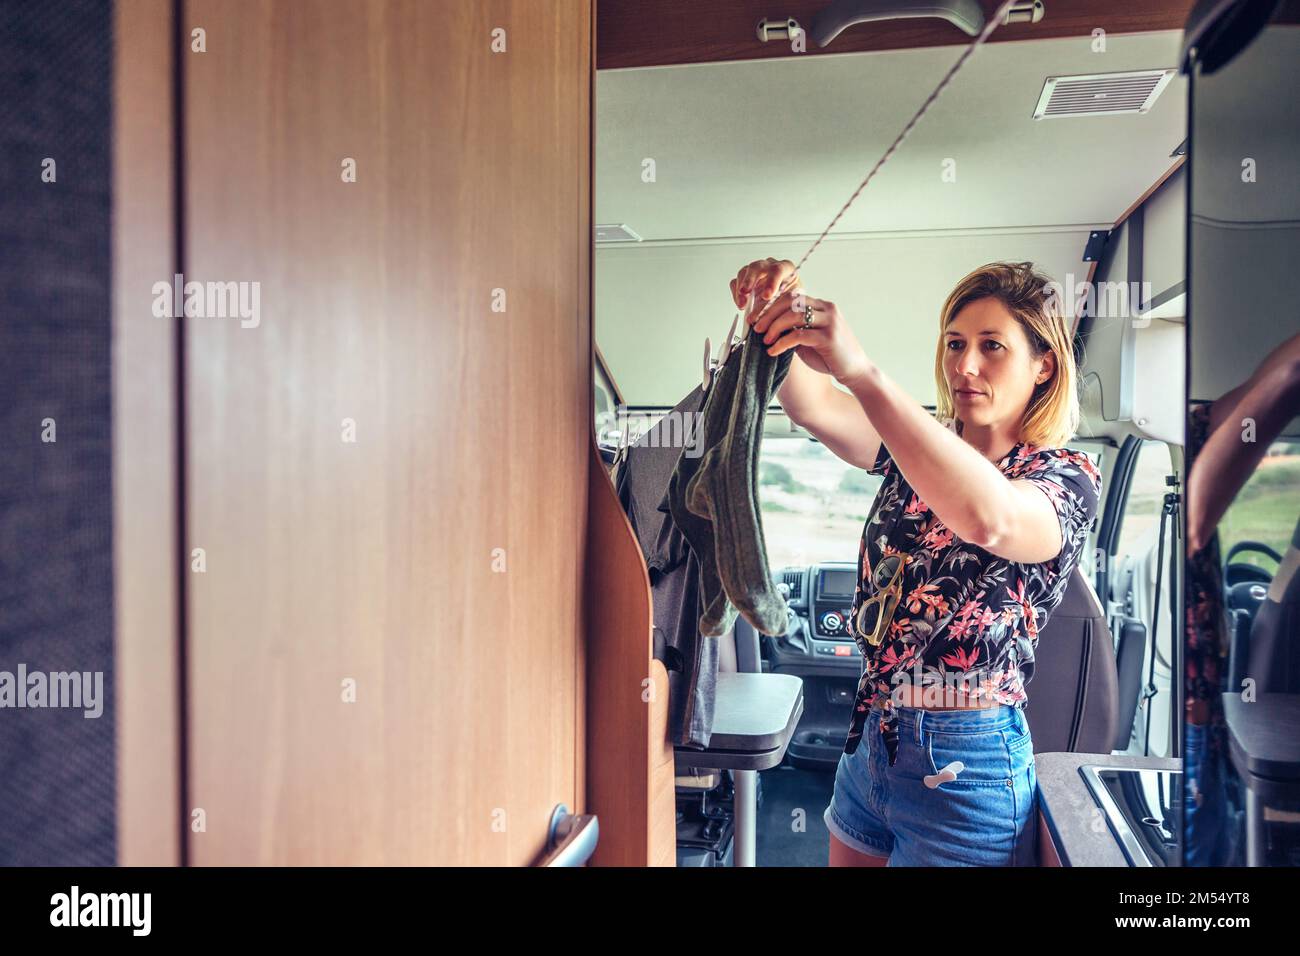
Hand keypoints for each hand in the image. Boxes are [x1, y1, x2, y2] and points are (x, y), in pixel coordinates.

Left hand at [729, 258, 871, 385]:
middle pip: (790, 302)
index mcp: (822, 306)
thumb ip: (793, 330)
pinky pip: (798, 335)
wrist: (856, 371)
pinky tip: (773, 351)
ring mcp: (829, 322)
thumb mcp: (809, 339)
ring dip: (774, 327)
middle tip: (755, 327)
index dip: (770, 306)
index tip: (756, 318)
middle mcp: (827, 309)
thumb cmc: (831, 357)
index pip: (791, 297)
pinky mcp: (829, 337)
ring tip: (765, 340)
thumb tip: (767, 327)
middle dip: (768, 314)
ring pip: (793, 316)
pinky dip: (782, 343)